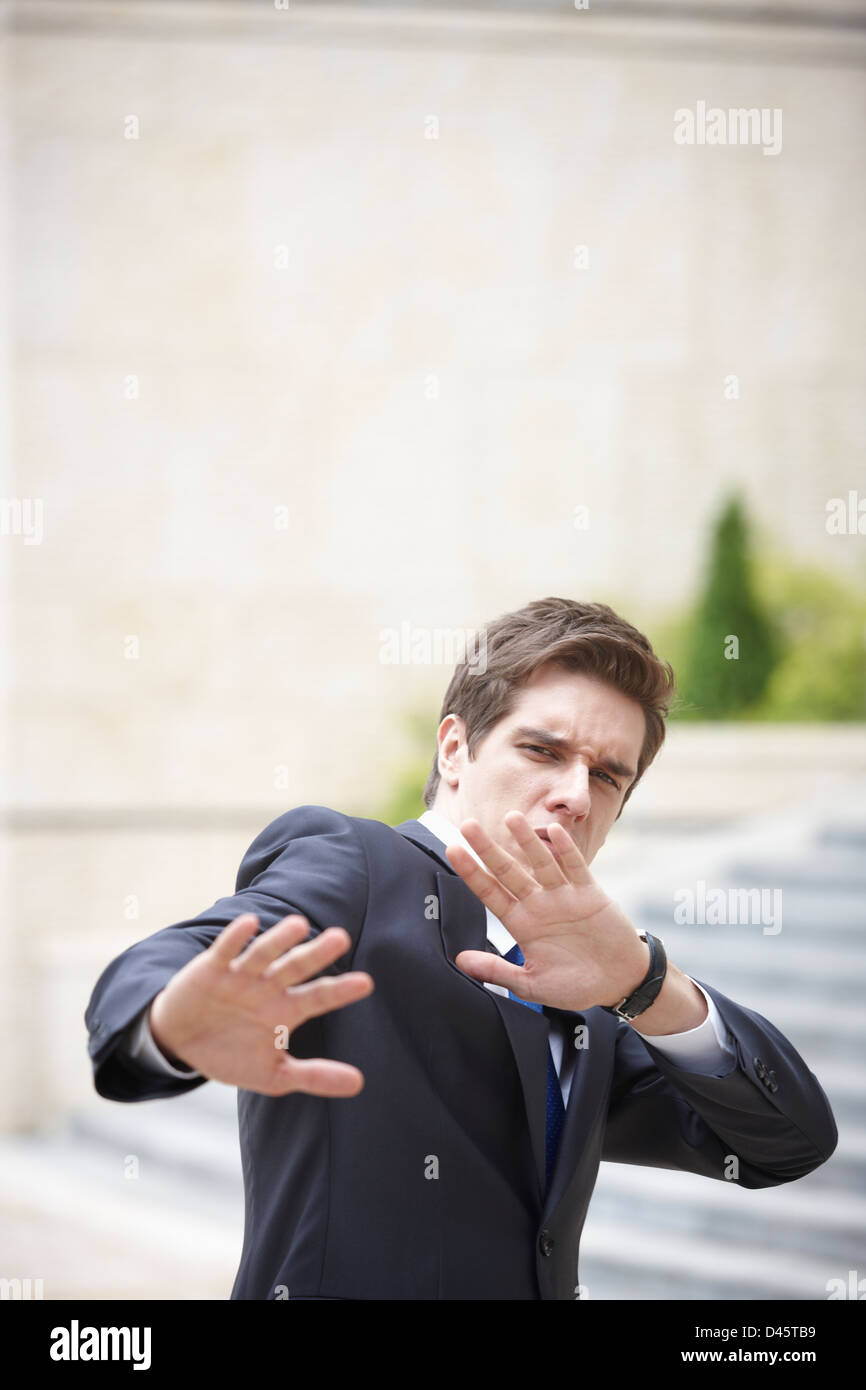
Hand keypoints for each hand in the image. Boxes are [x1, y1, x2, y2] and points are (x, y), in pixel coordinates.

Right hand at [148, 912, 373, 1096]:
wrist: (180, 1043)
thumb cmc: (231, 1054)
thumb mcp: (273, 1075)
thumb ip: (314, 1076)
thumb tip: (359, 1084)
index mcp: (286, 1010)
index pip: (319, 997)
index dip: (340, 990)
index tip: (366, 983)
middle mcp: (269, 987)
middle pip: (296, 967)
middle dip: (317, 953)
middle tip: (341, 938)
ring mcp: (241, 976)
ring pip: (264, 953)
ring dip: (280, 940)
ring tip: (299, 925)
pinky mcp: (212, 969)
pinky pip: (226, 950)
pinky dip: (236, 938)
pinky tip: (250, 923)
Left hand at [445, 810, 648, 1011]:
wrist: (619, 984)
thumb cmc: (575, 987)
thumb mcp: (531, 984)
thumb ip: (497, 971)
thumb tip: (459, 961)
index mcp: (522, 924)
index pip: (490, 893)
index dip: (472, 873)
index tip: (452, 850)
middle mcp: (539, 905)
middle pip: (508, 871)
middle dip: (488, 849)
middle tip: (467, 825)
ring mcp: (564, 897)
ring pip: (541, 863)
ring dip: (526, 841)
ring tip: (511, 817)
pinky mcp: (590, 895)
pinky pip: (575, 868)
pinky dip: (566, 850)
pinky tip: (554, 832)